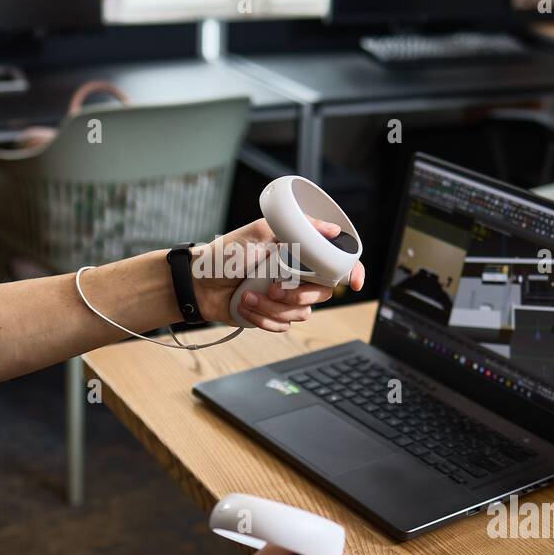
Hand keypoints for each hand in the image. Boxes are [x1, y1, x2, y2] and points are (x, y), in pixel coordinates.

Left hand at [189, 218, 366, 330]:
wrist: (198, 283)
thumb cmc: (226, 254)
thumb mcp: (259, 232)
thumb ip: (297, 229)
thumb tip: (331, 228)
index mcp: (297, 251)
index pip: (335, 261)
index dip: (352, 271)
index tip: (355, 282)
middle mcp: (296, 275)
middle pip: (322, 293)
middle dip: (298, 295)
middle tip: (274, 288)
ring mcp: (285, 297)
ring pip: (301, 313)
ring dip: (272, 308)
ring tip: (248, 296)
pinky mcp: (272, 316)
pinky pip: (283, 326)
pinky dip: (262, 319)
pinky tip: (245, 306)